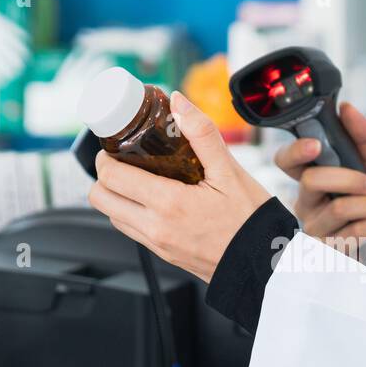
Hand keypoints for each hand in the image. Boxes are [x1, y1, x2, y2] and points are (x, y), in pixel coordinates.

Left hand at [88, 91, 270, 282]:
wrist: (265, 264)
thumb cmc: (252, 221)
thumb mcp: (230, 171)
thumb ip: (202, 133)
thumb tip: (179, 102)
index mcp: (169, 203)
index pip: (111, 176)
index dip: (105, 156)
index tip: (116, 145)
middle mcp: (156, 227)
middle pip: (100, 198)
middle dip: (104, 175)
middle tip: (123, 159)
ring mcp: (158, 244)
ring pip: (112, 216)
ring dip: (116, 195)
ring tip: (139, 178)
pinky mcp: (164, 255)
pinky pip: (132, 231)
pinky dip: (131, 212)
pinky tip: (155, 199)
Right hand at [274, 103, 365, 257]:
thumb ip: (364, 137)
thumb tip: (345, 108)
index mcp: (315, 176)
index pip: (286, 161)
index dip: (295, 151)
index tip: (316, 145)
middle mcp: (308, 202)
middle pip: (312, 181)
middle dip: (351, 179)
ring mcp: (316, 228)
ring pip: (337, 209)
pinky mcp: (330, 252)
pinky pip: (352, 233)